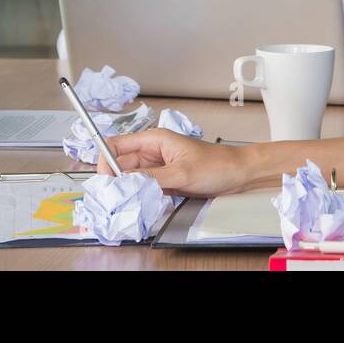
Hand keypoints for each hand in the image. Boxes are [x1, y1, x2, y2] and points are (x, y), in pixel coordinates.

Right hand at [96, 129, 253, 196]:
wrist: (238, 175)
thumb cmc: (216, 165)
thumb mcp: (181, 173)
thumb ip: (152, 178)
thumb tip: (125, 182)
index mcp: (154, 139)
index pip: (117, 145)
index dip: (105, 160)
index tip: (105, 179)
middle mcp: (152, 152)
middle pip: (121, 164)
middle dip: (115, 180)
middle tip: (114, 197)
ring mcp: (158, 167)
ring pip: (131, 177)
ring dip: (128, 189)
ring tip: (128, 201)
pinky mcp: (165, 180)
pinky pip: (144, 186)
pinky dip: (140, 195)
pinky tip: (141, 202)